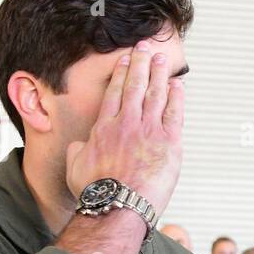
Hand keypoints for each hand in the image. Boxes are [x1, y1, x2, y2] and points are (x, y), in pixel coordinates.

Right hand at [65, 40, 185, 215]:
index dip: (122, 72)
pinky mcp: (169, 144)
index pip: (115, 92)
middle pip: (135, 85)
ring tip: (162, 59)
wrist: (117, 207)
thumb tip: (79, 145)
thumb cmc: (96, 193)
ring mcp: (149, 132)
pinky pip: (175, 114)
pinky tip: (178, 85)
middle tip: (145, 47)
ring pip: (155, 94)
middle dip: (141, 63)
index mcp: (104, 127)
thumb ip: (78, 150)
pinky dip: (176, 97)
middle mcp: (127, 124)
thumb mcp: (75, 167)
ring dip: (159, 74)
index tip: (126, 59)